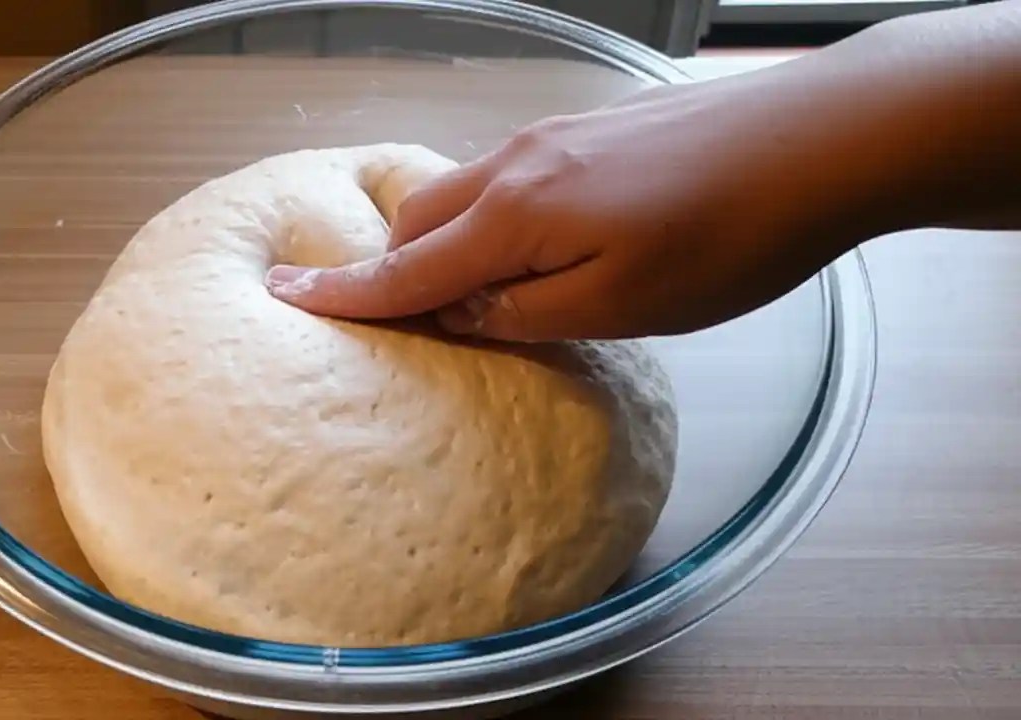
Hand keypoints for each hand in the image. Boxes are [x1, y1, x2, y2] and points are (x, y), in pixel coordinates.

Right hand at [263, 77, 854, 341]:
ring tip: (447, 285)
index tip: (283, 298)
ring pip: (464, 193)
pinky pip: (507, 179)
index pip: (407, 267)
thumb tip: (462, 310)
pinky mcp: (590, 132)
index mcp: (515, 215)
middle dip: (389, 267)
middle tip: (375, 312)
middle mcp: (518, 164)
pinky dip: (487, 218)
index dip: (346, 295)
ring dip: (439, 239)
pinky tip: (522, 243)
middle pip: (422, 221)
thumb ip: (524, 313)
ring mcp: (555, 138)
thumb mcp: (621, 306)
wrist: (822, 140)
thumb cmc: (728, 237)